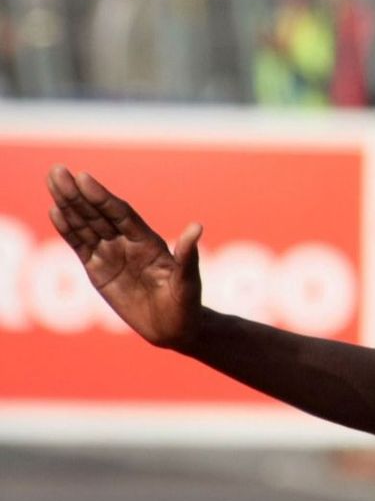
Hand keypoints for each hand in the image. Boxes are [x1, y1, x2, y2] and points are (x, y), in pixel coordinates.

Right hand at [47, 166, 204, 348]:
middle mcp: (127, 243)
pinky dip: (67, 230)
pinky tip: (55, 211)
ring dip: (68, 204)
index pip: (121, 215)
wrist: (175, 329)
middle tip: (57, 171)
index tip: (84, 178)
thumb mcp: (188, 282)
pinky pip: (80, 246)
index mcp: (148, 242)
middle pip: (98, 214)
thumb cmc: (186, 304)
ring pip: (85, 225)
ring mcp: (111, 255)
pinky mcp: (98, 270)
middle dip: (77, 194)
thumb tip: (196, 227)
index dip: (102, 197)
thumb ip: (187, 257)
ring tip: (52, 181)